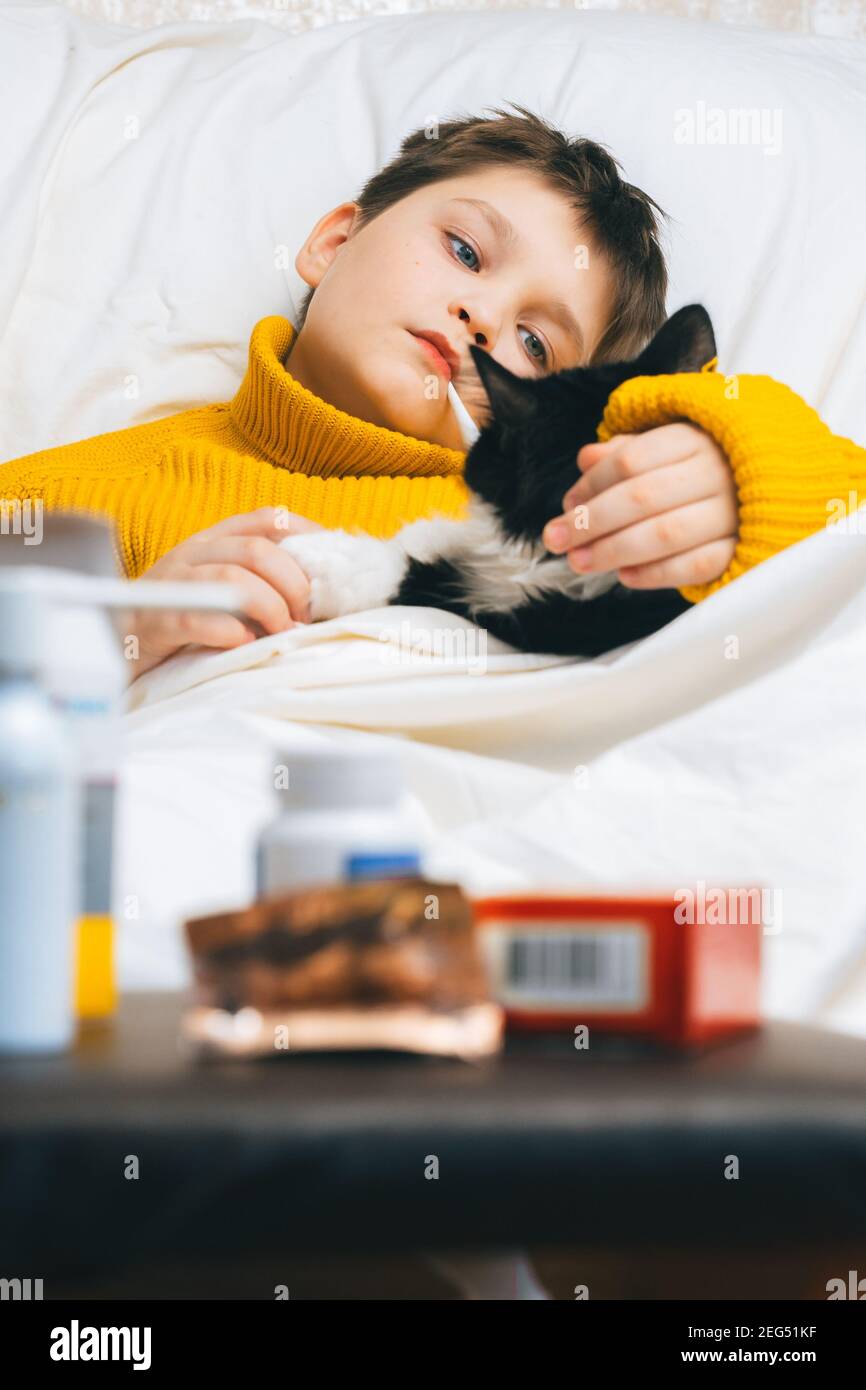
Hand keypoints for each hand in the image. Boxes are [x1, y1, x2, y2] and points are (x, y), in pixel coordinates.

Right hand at [125, 507, 324, 678]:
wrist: (116, 646)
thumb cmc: (182, 620)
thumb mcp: (223, 591)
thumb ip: (260, 582)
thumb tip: (318, 596)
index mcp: (213, 540)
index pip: (266, 519)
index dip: (306, 534)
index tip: (331, 567)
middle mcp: (193, 553)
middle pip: (257, 551)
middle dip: (292, 584)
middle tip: (304, 616)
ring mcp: (173, 584)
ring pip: (232, 579)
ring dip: (269, 608)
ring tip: (280, 632)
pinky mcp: (156, 621)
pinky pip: (200, 619)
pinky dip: (232, 632)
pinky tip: (245, 643)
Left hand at [541, 423, 737, 589]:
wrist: (779, 493)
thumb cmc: (708, 471)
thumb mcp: (672, 448)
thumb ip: (628, 452)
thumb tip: (586, 459)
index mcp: (695, 439)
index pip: (631, 460)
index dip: (592, 485)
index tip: (566, 506)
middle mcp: (716, 472)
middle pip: (641, 498)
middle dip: (591, 521)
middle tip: (557, 539)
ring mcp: (733, 512)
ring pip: (665, 534)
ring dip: (613, 550)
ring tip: (580, 561)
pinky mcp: (742, 549)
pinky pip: (695, 565)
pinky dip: (655, 574)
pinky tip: (624, 576)